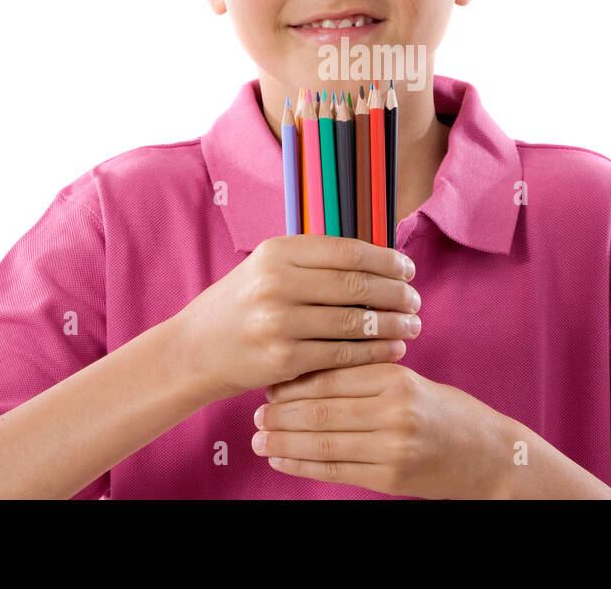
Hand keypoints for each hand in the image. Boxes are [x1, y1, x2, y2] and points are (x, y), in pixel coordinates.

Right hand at [171, 235, 421, 402]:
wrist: (193, 350)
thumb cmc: (240, 306)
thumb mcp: (267, 268)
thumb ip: (313, 261)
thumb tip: (377, 257)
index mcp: (278, 251)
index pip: (348, 251)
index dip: (386, 260)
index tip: (408, 270)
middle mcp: (277, 282)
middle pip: (357, 285)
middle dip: (396, 294)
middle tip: (416, 300)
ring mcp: (279, 322)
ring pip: (355, 321)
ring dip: (393, 324)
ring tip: (413, 325)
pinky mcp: (283, 359)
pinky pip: (343, 354)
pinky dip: (374, 351)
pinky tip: (393, 349)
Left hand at [251, 363, 511, 498]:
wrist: (489, 454)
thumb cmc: (444, 411)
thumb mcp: (410, 380)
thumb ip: (366, 375)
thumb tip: (305, 370)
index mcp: (395, 376)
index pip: (329, 375)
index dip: (293, 381)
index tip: (269, 382)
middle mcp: (393, 409)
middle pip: (320, 409)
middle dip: (280, 413)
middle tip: (255, 412)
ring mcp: (392, 446)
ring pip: (322, 441)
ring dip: (283, 440)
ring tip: (259, 437)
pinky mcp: (391, 478)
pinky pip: (335, 470)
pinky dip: (302, 464)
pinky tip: (281, 459)